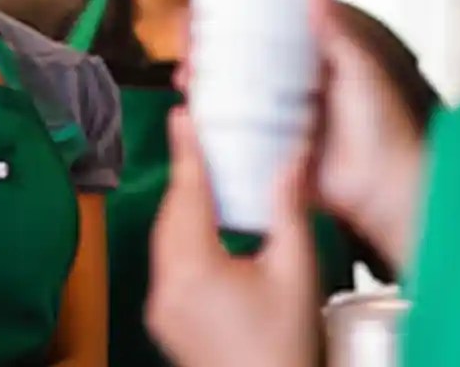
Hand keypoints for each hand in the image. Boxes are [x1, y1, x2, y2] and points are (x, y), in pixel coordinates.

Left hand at [146, 108, 317, 366]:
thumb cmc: (285, 350)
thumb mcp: (297, 272)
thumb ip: (289, 211)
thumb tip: (290, 164)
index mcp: (196, 268)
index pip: (188, 193)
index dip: (187, 150)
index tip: (182, 115)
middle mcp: (168, 286)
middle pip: (171, 214)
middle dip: (187, 176)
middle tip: (198, 138)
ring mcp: (162, 306)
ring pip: (165, 238)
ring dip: (184, 207)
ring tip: (205, 178)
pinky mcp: (166, 320)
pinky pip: (167, 263)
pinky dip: (183, 238)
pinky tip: (205, 229)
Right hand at [173, 0, 424, 265]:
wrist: (384, 187)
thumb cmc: (383, 127)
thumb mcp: (357, 69)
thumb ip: (333, 31)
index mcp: (309, 66)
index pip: (263, 36)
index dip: (233, 22)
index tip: (206, 7)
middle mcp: (287, 93)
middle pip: (236, 66)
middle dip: (205, 51)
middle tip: (185, 39)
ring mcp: (275, 125)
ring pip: (229, 101)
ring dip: (201, 87)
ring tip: (184, 75)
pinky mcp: (268, 155)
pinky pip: (234, 141)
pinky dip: (210, 129)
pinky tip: (192, 116)